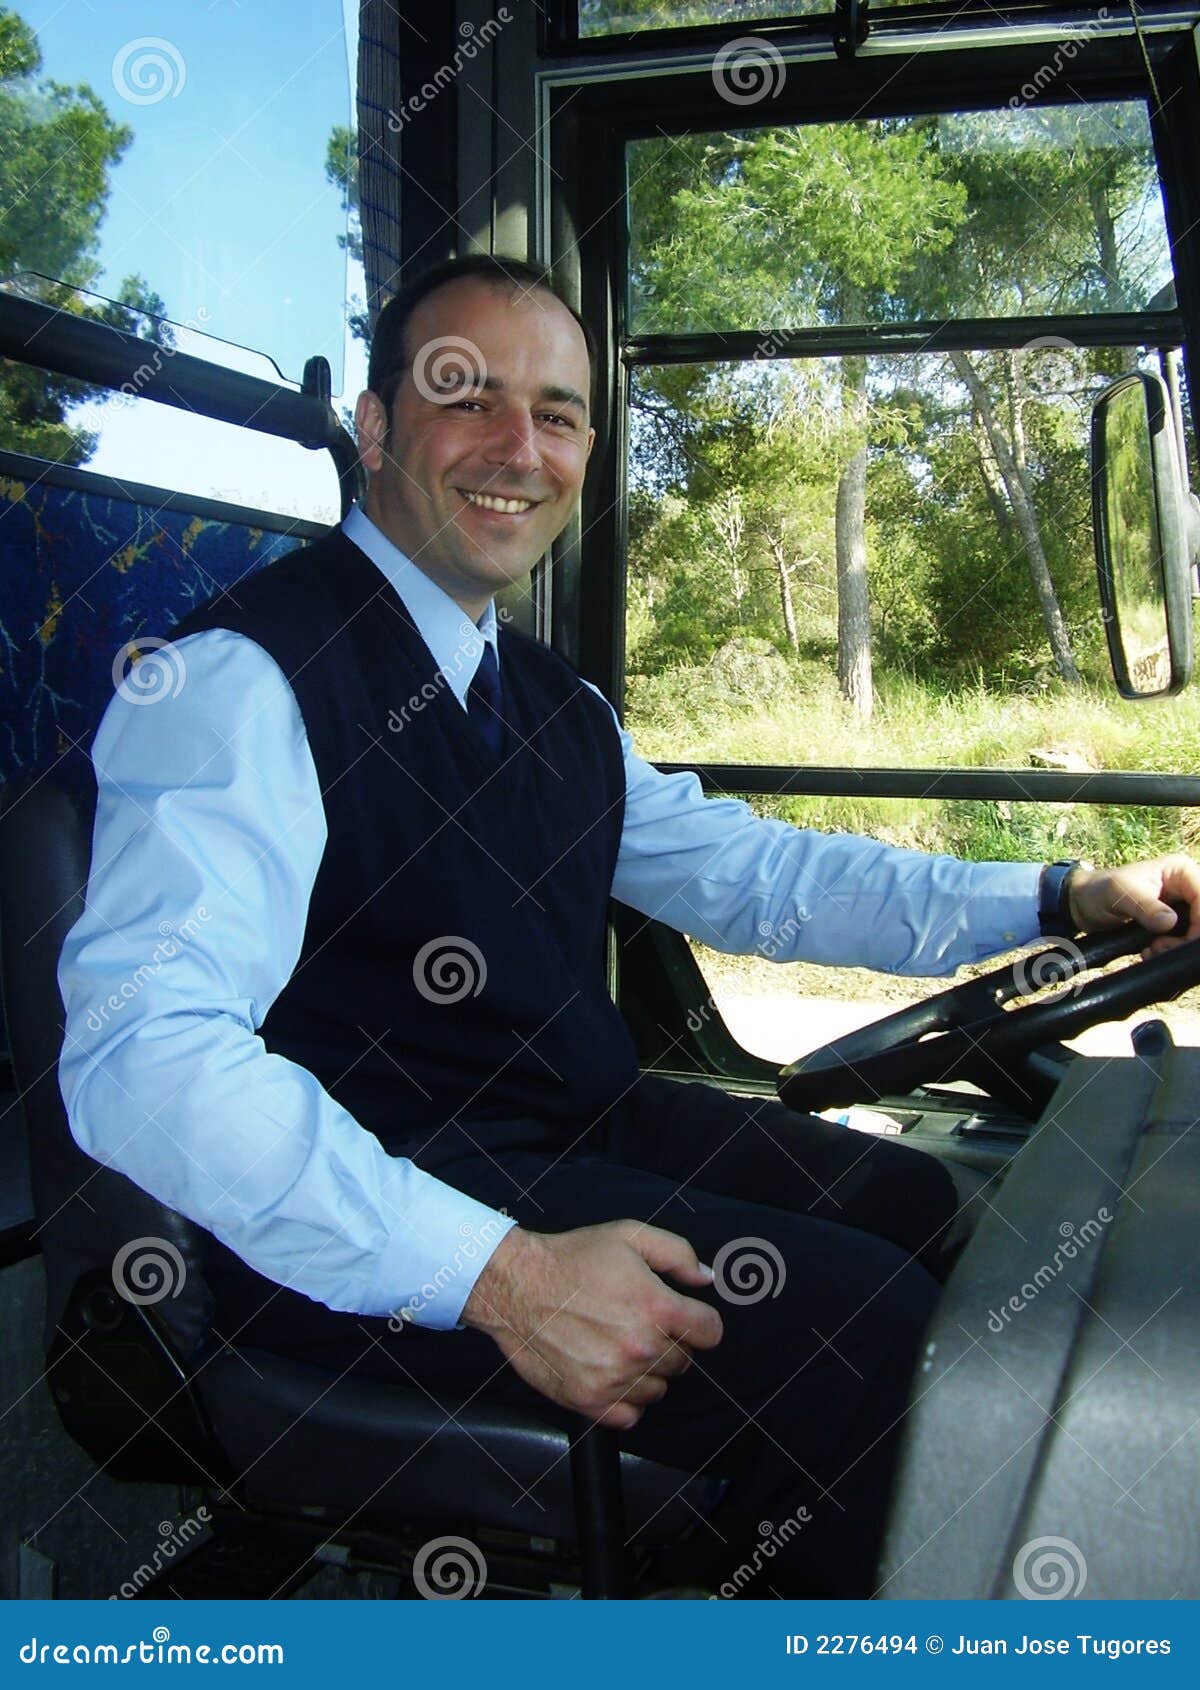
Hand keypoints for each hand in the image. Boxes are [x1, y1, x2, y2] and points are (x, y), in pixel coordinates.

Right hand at [461, 1220, 722, 1430]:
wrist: (517, 1286)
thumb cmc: (572, 1259)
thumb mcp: (629, 1235)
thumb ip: (678, 1254)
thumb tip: (707, 1278)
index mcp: (656, 1307)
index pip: (710, 1332)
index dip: (700, 1322)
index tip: (684, 1318)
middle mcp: (640, 1347)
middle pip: (683, 1361)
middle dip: (669, 1343)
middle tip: (637, 1323)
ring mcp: (615, 1378)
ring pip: (658, 1389)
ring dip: (647, 1371)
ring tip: (618, 1345)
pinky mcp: (590, 1400)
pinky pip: (630, 1415)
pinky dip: (625, 1399)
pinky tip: (609, 1372)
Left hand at [1068, 854, 1199, 950]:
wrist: (1083, 905)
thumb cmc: (1099, 890)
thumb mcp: (1119, 895)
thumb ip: (1144, 907)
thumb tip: (1169, 922)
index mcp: (1180, 870)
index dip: (1199, 922)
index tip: (1182, 940)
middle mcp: (1186, 886)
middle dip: (1188, 938)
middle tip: (1160, 946)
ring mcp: (1182, 906)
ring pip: (1195, 932)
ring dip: (1178, 947)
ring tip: (1152, 949)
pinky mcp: (1174, 922)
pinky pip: (1184, 940)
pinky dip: (1171, 950)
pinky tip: (1151, 951)